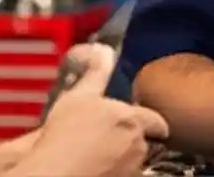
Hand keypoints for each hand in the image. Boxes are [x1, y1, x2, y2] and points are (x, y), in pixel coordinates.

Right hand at [16, 43, 168, 176]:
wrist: (57, 171)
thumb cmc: (66, 133)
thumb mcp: (78, 96)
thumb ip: (96, 73)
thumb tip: (104, 51)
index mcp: (132, 119)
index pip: (156, 121)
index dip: (151, 122)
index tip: (145, 124)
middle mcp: (139, 145)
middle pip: (145, 142)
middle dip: (132, 140)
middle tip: (109, 139)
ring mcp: (133, 169)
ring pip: (135, 162)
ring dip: (124, 159)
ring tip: (99, 157)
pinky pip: (125, 176)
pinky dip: (116, 173)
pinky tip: (97, 170)